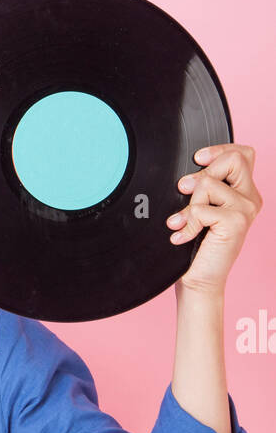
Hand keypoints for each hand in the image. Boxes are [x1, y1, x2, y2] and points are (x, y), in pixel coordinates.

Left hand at [166, 142, 263, 294]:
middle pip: (233, 159)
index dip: (219, 150)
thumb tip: (190, 174)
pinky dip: (186, 223)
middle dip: (203, 174)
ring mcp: (246, 209)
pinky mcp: (236, 222)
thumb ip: (203, 188)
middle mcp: (251, 199)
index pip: (242, 154)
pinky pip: (200, 208)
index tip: (198, 159)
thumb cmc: (196, 248)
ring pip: (210, 183)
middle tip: (185, 192)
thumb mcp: (200, 210)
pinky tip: (182, 236)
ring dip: (189, 203)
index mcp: (245, 192)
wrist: (199, 282)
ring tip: (183, 222)